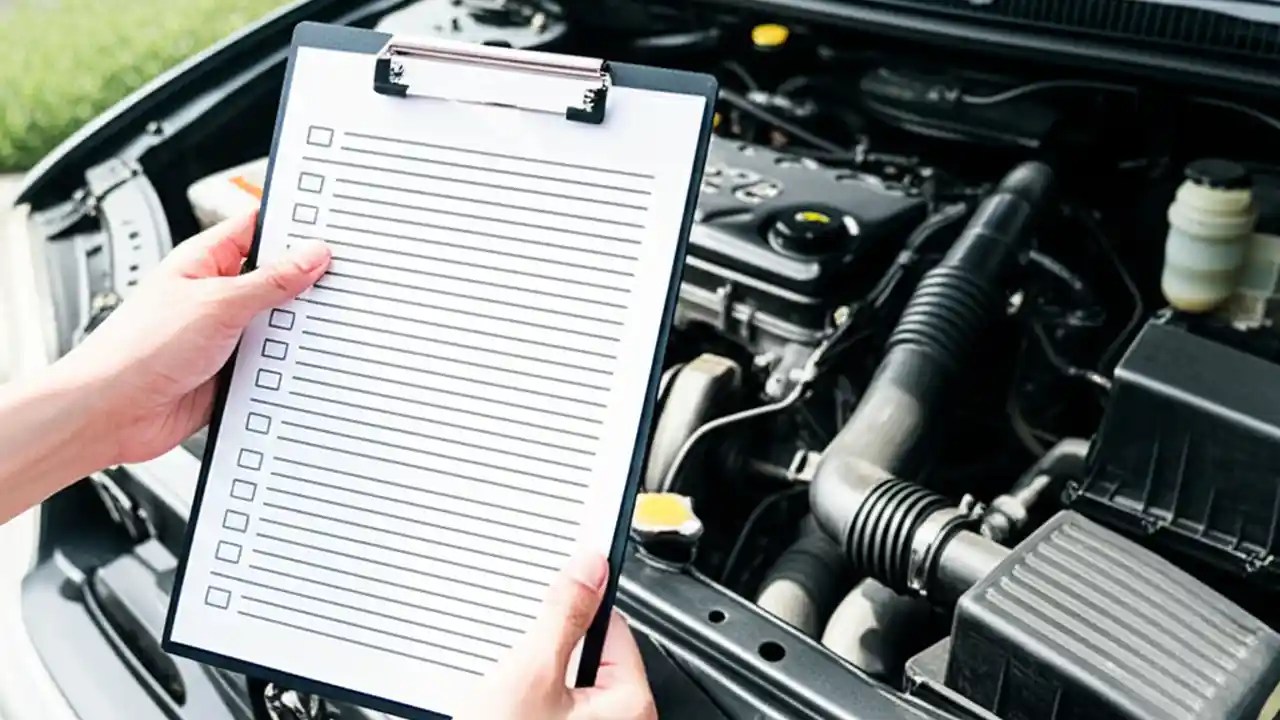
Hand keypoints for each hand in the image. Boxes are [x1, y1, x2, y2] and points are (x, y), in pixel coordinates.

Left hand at [60, 211, 330, 465]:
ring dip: (294, 331)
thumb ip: (271, 281)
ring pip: (277, 325)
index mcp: (204, 262)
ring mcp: (224, 335)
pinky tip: (300, 365)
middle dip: (305, 284)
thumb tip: (312, 256)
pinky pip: (271, 363)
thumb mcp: (218, 303)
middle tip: (339, 282)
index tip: (331, 230)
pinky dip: (286, 366)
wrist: (112, 413)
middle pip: (275, 279)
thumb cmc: (138, 349)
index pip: (257, 229)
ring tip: (319, 327)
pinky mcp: (232, 372)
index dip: (293, 226)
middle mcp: (215, 295)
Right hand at [458, 553, 656, 719]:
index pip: (612, 626)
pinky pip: (546, 711)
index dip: (573, 607)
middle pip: (585, 658)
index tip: (548, 594)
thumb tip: (591, 568)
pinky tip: (494, 711)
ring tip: (497, 694)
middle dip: (544, 648)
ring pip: (560, 688)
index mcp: (630, 705)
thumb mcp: (530, 674)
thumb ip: (563, 614)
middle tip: (512, 659)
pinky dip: (519, 704)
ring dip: (526, 680)